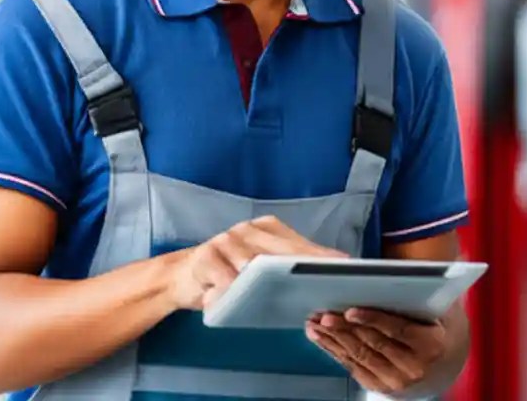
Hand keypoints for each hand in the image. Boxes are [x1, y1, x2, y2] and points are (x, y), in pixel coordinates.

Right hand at [165, 215, 346, 310]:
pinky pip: (225, 276)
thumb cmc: (230, 276)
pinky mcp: (205, 255)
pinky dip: (233, 288)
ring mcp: (226, 239)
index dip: (321, 256)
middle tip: (320, 282)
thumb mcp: (258, 272)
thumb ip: (285, 272)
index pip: (300, 244)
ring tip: (282, 292)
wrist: (183, 278)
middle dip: (302, 267)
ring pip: (252, 262)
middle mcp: (249, 230)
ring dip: (265, 279)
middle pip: (281, 250)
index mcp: (268, 230)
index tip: (343, 266)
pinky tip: (239, 298)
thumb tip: (324, 280)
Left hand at [305, 308, 448, 395]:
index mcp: (432, 345)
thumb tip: (385, 277)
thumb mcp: (438, 310)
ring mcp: (396, 381)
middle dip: (345, 329)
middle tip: (324, 315)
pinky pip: (353, 367)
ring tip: (316, 324)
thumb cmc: (436, 327)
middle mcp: (414, 367)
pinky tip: (321, 338)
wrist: (443, 363)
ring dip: (334, 340)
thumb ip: (419, 298)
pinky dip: (334, 351)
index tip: (351, 310)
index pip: (398, 330)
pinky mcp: (380, 387)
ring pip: (359, 356)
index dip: (372, 319)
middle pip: (373, 344)